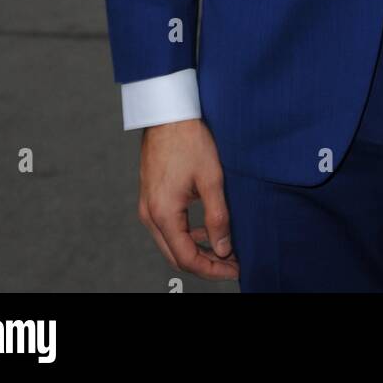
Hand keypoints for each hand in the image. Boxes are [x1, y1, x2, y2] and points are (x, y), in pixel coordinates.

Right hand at [138, 120, 238, 280]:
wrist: (167, 112)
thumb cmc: (189, 140)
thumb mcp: (211, 179)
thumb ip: (217, 217)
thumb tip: (223, 249)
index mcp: (164, 213)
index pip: (187, 258)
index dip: (212, 269)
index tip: (235, 268)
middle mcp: (150, 214)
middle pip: (176, 255)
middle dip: (205, 264)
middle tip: (231, 264)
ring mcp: (147, 205)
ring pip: (171, 242)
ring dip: (196, 249)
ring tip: (223, 248)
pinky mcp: (150, 195)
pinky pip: (167, 226)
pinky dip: (187, 234)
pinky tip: (206, 228)